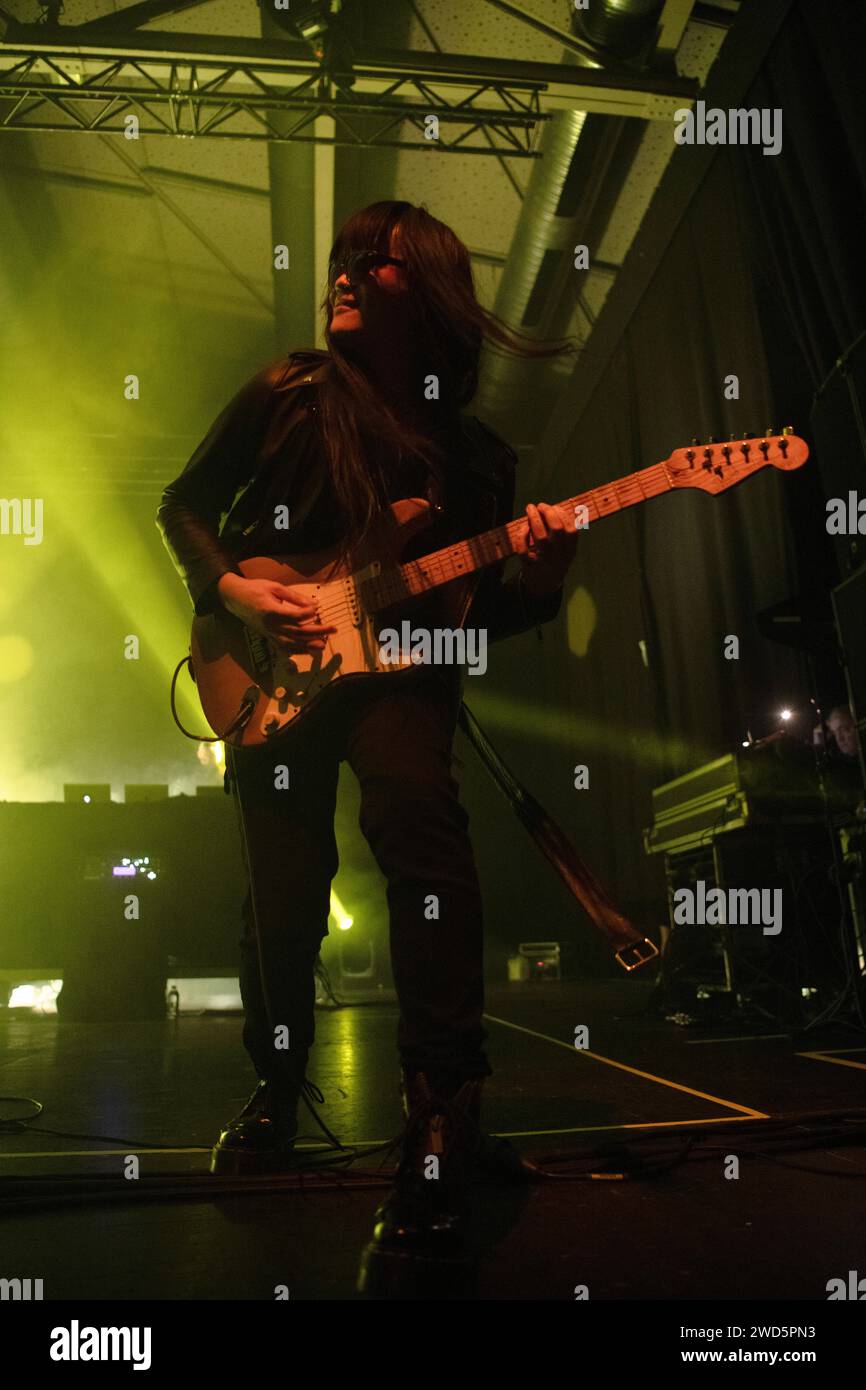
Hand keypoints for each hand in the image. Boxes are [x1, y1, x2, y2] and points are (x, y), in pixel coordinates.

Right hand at [217, 573, 336, 653]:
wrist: (235, 598)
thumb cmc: (255, 589)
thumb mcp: (275, 587)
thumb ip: (294, 596)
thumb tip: (313, 603)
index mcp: (271, 611)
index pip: (295, 616)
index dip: (309, 614)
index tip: (318, 608)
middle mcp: (270, 625)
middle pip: (297, 632)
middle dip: (317, 632)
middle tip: (332, 629)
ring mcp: (269, 633)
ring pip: (291, 643)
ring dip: (309, 645)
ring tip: (323, 644)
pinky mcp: (268, 637)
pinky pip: (283, 647)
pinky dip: (297, 650)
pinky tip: (308, 650)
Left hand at [520, 502, 577, 594]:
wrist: (544, 586)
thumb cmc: (554, 560)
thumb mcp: (565, 549)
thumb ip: (562, 532)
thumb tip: (552, 508)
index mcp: (570, 551)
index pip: (571, 530)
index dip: (562, 515)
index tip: (554, 507)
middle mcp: (559, 556)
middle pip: (556, 530)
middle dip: (548, 512)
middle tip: (540, 505)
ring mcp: (544, 562)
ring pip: (540, 537)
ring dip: (534, 519)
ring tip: (530, 509)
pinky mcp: (529, 565)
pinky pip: (523, 548)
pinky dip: (522, 535)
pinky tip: (523, 528)